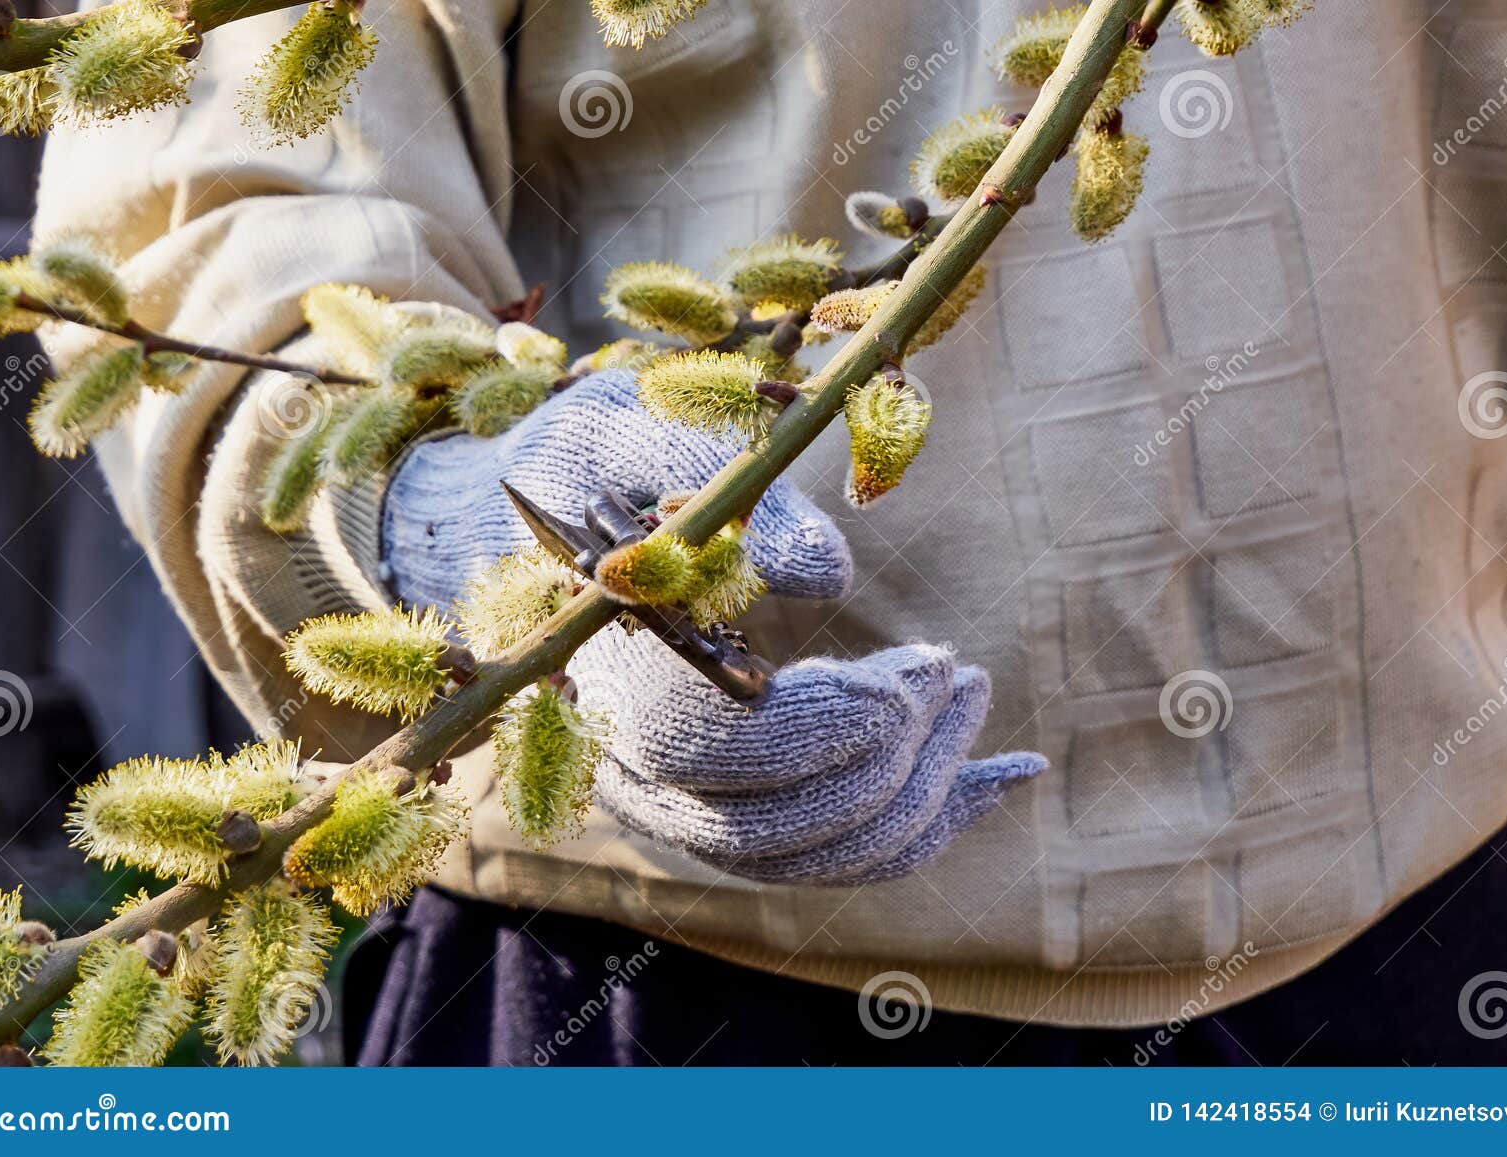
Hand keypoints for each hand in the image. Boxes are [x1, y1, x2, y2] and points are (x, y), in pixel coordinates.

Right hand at [383, 370, 1045, 882]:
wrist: (509, 541)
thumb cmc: (575, 473)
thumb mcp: (630, 439)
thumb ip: (725, 501)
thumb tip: (832, 574)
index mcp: (594, 675)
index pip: (709, 747)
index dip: (824, 724)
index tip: (922, 667)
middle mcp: (625, 770)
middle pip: (771, 828)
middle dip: (890, 760)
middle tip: (956, 670)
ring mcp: (672, 806)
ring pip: (807, 856)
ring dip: (915, 795)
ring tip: (972, 694)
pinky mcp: (721, 810)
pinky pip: (824, 850)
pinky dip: (919, 821)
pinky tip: (997, 771)